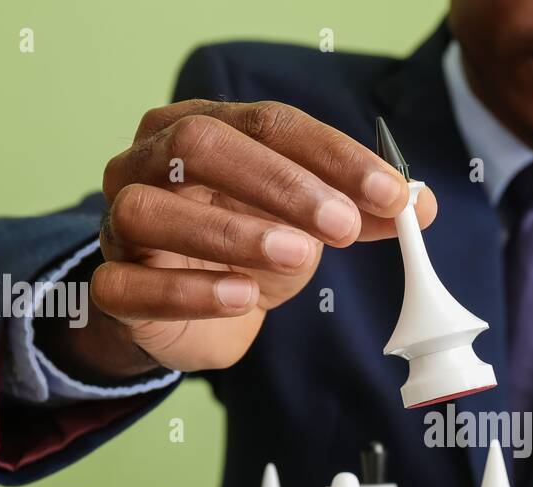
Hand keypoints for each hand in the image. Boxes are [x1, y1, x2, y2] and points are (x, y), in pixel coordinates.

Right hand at [40, 100, 436, 380]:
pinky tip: (240, 297)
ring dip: (232, 232)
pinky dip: (188, 290)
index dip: (333, 156)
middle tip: (342, 224)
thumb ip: (360, 212)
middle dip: (281, 183)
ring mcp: (121, 222)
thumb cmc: (246, 252)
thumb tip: (420, 204)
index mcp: (205, 129)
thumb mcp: (310, 228)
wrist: (191, 315)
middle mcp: (151, 162)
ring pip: (153, 210)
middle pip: (203, 146)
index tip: (390, 193)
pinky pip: (131, 283)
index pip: (270, 124)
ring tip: (297, 257)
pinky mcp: (112, 284)